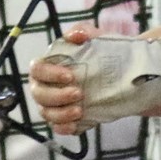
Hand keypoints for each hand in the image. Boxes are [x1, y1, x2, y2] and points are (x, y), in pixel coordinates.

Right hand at [30, 26, 160, 134]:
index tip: (70, 75)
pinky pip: (58, 127)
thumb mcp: (96, 38)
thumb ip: (84, 31)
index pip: (37, 69)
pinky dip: (64, 128)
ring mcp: (54, 104)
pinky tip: (75, 125)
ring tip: (79, 110)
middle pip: (39, 94)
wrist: (123, 75)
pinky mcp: (65, 119)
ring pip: (46, 113)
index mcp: (47, 66)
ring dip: (60, 113)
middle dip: (56, 95)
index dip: (49, 74)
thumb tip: (76, 35)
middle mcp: (45, 86)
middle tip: (78, 93)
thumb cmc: (101, 54)